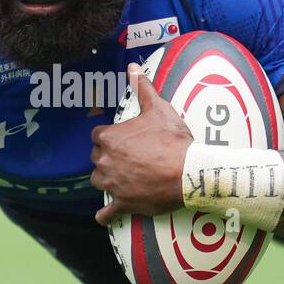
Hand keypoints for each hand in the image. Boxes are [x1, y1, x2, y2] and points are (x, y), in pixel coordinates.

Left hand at [92, 63, 192, 225]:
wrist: (188, 171)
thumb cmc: (173, 139)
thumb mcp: (159, 108)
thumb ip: (143, 88)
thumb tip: (132, 67)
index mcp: (110, 138)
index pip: (97, 136)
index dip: (107, 136)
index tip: (118, 139)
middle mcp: (105, 161)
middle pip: (96, 159)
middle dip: (106, 157)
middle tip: (122, 157)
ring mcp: (113, 184)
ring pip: (98, 182)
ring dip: (105, 180)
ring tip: (117, 179)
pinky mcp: (123, 203)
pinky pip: (107, 213)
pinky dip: (105, 215)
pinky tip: (104, 216)